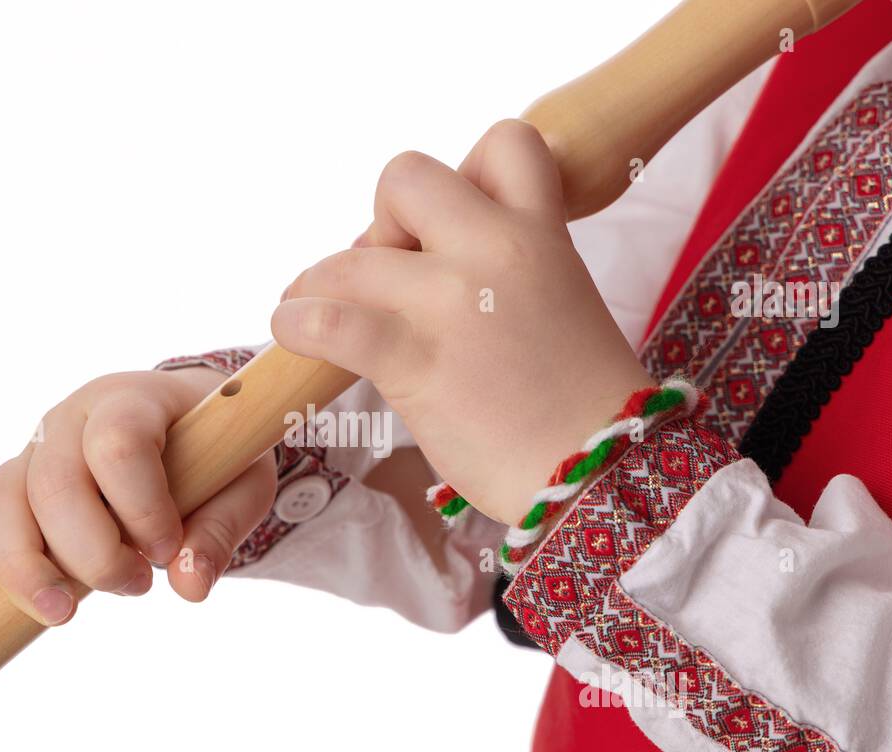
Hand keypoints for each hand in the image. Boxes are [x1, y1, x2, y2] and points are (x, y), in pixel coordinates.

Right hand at [0, 367, 276, 624]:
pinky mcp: (14, 494)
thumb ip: (219, 530)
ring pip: (1, 503)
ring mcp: (34, 454)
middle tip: (139, 585)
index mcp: (129, 400)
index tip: (167, 548)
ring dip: (25, 568)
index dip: (140, 506)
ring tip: (62, 613)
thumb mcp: (240, 482)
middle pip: (53, 485)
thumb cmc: (216, 453)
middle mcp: (70, 421)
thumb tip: (189, 586)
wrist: (186, 426)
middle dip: (91, 553)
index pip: (117, 446)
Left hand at [272, 119, 651, 524]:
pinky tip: (294, 332)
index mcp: (541, 232)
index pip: (504, 141)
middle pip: (404, 176)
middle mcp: (496, 251)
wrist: (597, 470)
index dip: (464, 173)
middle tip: (390, 275)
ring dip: (322, 283)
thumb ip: (501, 263)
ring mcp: (452, 303)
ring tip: (319, 310)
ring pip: (349, 256)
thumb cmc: (576, 401)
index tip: (452, 226)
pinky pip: (330, 320)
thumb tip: (408, 255)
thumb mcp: (558, 299)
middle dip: (383, 220)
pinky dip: (298, 321)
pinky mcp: (415, 360)